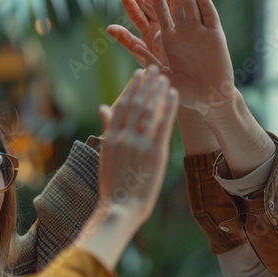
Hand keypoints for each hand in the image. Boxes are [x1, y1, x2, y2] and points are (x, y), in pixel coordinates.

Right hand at [75, 66, 177, 269]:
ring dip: (157, 91)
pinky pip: (162, 125)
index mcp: (111, 138)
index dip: (131, 88)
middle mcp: (124, 137)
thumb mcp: (105, 156)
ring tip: (165, 77)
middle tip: (154, 68)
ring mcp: (138, 144)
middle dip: (146, 84)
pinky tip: (173, 95)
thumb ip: (106, 129)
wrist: (120, 208)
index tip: (138, 75)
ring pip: (149, 110)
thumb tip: (103, 107)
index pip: (121, 106)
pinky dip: (168, 107)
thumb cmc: (113, 186)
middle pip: (136, 104)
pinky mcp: (153, 153)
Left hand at [107, 0, 235, 114]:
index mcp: (166, 39)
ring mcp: (199, 31)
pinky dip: (203, 2)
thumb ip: (145, 57)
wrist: (208, 100)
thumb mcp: (161, 74)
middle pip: (168, 1)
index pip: (151, 13)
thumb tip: (126, 41)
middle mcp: (182, 31)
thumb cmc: (183, 91)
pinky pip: (209, 15)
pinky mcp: (215, 35)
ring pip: (189, 4)